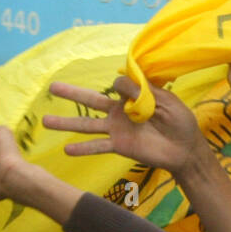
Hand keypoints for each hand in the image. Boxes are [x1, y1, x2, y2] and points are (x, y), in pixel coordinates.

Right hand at [43, 77, 210, 175]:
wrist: (185, 149)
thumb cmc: (179, 122)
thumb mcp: (166, 101)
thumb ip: (144, 92)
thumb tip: (119, 82)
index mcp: (132, 97)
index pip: (119, 84)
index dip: (127, 86)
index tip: (141, 94)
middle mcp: (119, 112)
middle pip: (90, 100)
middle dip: (71, 94)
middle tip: (52, 87)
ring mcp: (117, 129)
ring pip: (87, 124)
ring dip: (66, 124)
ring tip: (45, 122)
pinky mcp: (119, 146)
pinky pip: (98, 146)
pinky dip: (83, 149)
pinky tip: (66, 150)